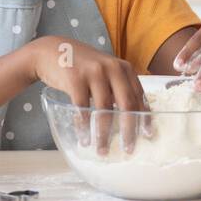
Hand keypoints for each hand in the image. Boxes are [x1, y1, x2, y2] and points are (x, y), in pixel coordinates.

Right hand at [24, 35, 144, 153]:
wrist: (52, 51)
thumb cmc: (82, 66)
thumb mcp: (106, 70)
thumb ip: (118, 87)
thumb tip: (131, 119)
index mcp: (124, 68)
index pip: (139, 96)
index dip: (144, 117)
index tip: (147, 135)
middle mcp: (112, 68)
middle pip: (126, 104)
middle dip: (129, 130)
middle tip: (128, 149)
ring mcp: (94, 72)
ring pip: (104, 109)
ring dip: (103, 134)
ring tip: (102, 150)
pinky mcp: (75, 78)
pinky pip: (82, 108)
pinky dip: (84, 127)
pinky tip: (84, 138)